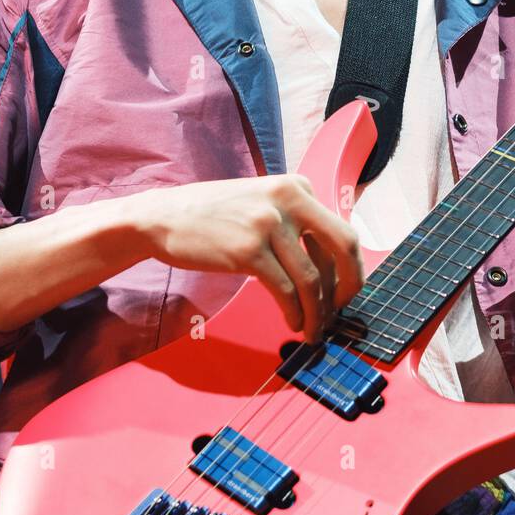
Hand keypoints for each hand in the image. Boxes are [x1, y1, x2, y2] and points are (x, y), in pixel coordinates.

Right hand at [124, 174, 364, 339]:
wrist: (163, 216)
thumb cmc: (214, 215)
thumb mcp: (263, 202)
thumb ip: (297, 222)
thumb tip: (333, 267)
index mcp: (297, 186)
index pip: (341, 231)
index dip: (349, 268)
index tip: (344, 292)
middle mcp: (289, 199)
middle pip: (343, 245)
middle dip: (350, 285)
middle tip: (342, 311)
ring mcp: (267, 223)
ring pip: (312, 278)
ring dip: (318, 312)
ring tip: (313, 328)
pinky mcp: (247, 250)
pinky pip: (285, 290)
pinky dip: (294, 312)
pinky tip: (292, 322)